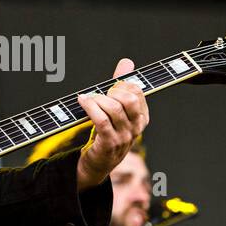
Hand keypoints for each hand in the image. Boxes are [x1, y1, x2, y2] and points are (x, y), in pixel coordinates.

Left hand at [76, 59, 149, 189]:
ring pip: (114, 108)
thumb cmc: (108, 133)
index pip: (137, 91)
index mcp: (142, 118)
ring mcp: (124, 137)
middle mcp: (136, 128)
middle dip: (111, 92)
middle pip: (129, 99)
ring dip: (97, 99)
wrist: (98, 164)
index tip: (109, 88)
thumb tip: (127, 62)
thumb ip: (122, 86)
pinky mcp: (109, 144)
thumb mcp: (117, 110)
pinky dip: (90, 107)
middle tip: (99, 95)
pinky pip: (101, 120)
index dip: (121, 84)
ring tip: (88, 99)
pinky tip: (82, 101)